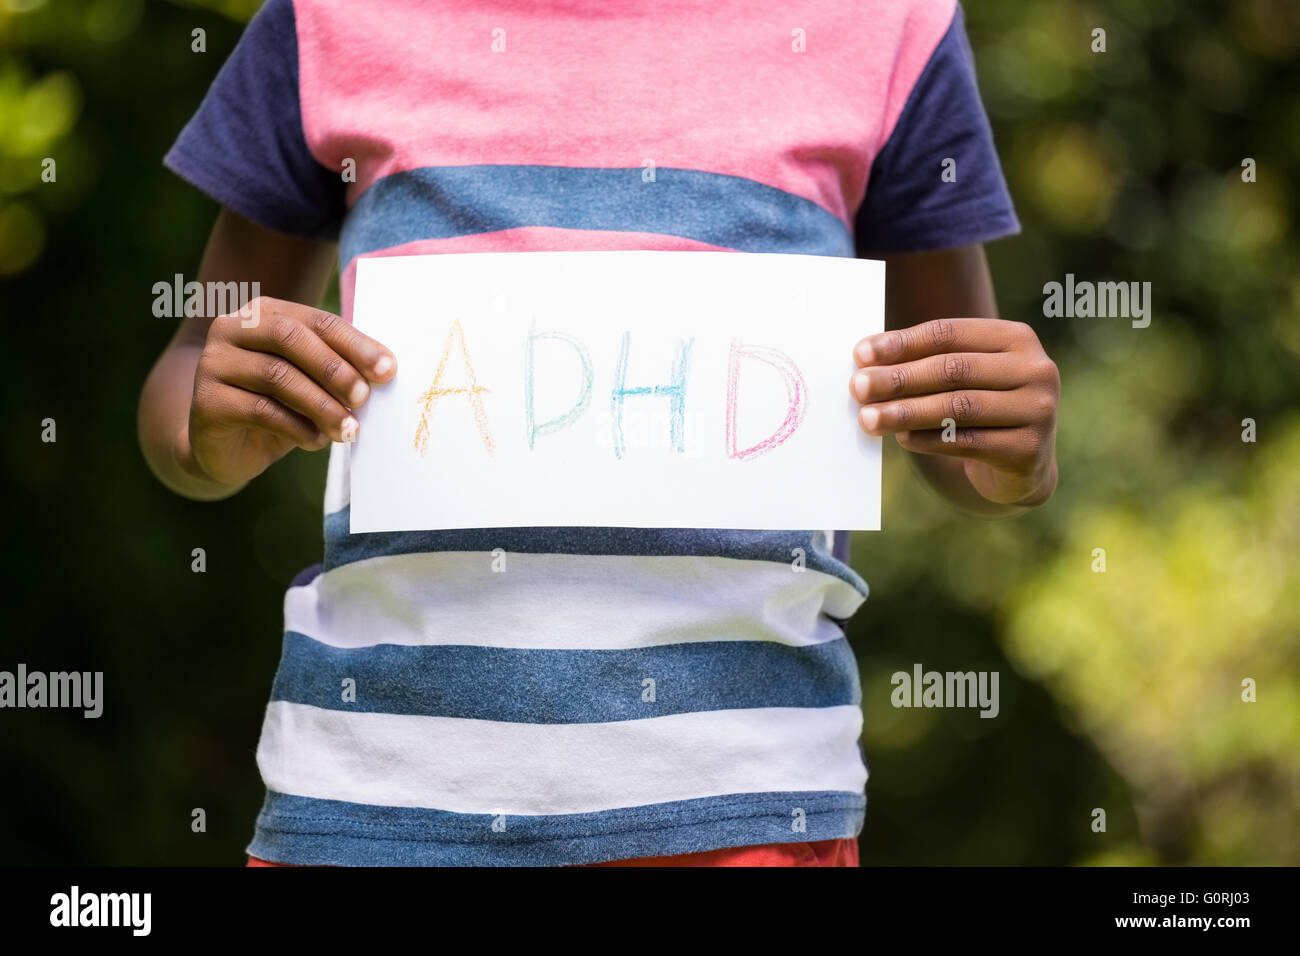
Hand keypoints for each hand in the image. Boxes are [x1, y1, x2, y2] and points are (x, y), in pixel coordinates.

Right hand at [184, 297, 396, 487]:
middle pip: (290, 338)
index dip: (355, 345)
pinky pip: (259, 410)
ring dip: (321, 405)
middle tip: (364, 399)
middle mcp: (232, 329)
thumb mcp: (311, 383)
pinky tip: (316, 441)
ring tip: (348, 430)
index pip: (316, 321)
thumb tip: (385, 370)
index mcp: (264, 313)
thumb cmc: (280, 407)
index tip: (388, 370)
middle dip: (335, 369)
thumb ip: (338, 368)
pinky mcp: (206, 401)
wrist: (227, 448)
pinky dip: (296, 427)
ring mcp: (213, 363)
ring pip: (276, 376)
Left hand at [850, 318, 1058, 506]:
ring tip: (869, 418)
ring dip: (906, 412)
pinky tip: (902, 439)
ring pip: (959, 407)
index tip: (860, 354)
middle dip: (899, 379)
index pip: (949, 333)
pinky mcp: (1029, 449)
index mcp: (1016, 338)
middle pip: (953, 369)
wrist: (1023, 464)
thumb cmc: (980, 410)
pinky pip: (968, 442)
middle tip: (857, 388)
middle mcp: (1035, 369)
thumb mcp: (963, 378)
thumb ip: (925, 364)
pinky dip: (929, 439)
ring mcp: (1038, 410)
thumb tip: (865, 362)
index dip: (902, 343)